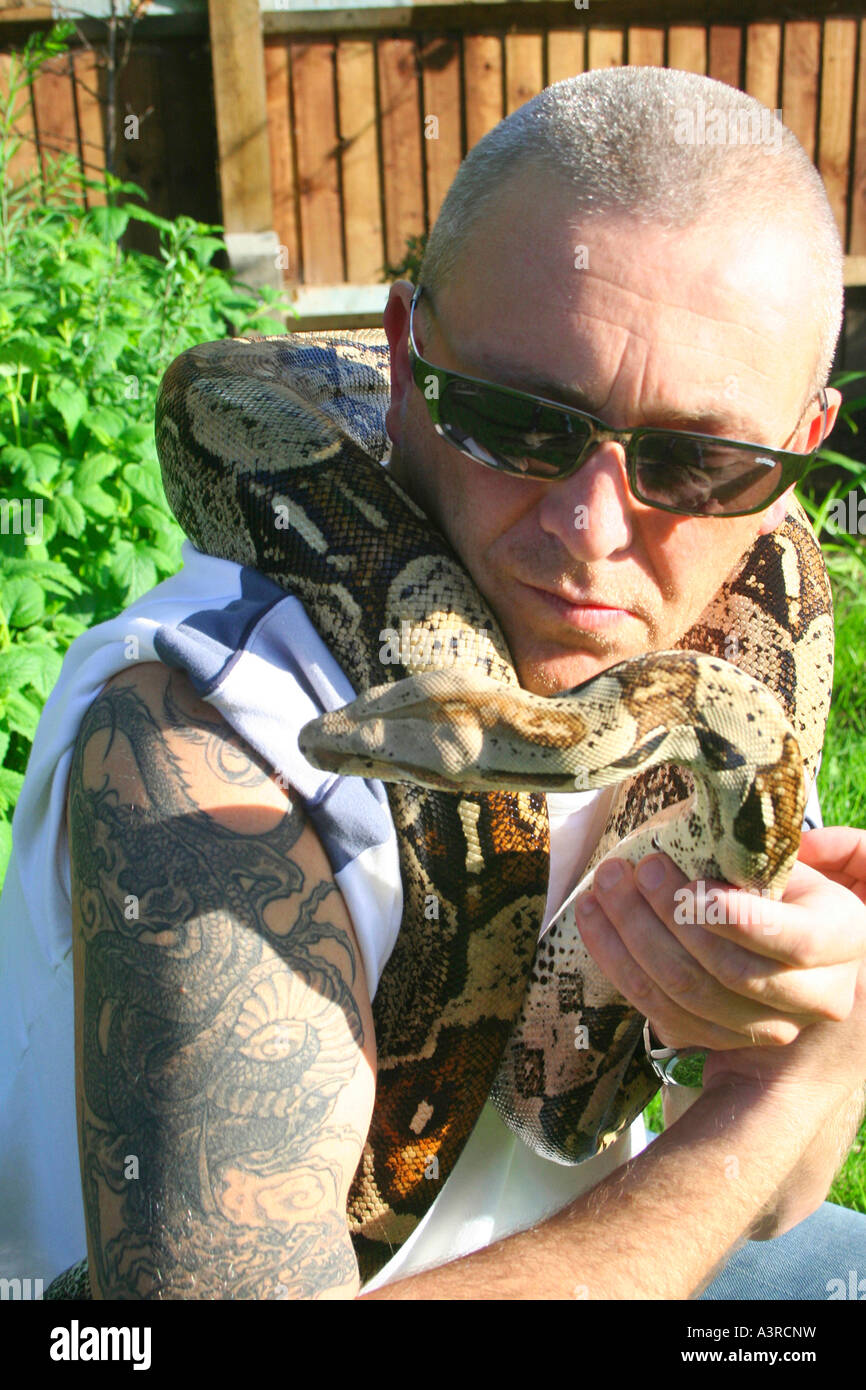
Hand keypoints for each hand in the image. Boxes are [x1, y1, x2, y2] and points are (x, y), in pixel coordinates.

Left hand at [575, 826, 865, 1051]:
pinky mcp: (718, 1041)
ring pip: (689, 995)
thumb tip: (727, 814)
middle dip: (672, 917)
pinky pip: (660, 1013)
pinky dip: (618, 965)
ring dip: (634, 937)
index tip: (692, 886)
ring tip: (606, 886)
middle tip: (636, 869)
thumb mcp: (795, 861)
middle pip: (731, 970)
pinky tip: (594, 920)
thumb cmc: (787, 887)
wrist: (790, 949)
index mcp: (842, 940)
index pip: (792, 941)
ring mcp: (768, 1029)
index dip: (737, 919)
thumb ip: (771, 849)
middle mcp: (815, 996)